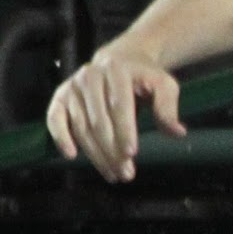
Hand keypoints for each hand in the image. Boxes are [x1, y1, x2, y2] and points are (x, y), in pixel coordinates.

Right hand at [46, 45, 185, 182]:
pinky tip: (71, 155)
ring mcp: (73, 86)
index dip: (125, 131)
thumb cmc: (144, 77)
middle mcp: (90, 76)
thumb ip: (168, 107)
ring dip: (95, 153)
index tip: (131, 153)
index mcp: (117, 71)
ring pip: (81, 125)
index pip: (120, 105)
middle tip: (125, 173)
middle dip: (112, 150)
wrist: (120, 59)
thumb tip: (178, 132)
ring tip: (112, 173)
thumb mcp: (163, 85)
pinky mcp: (60, 96)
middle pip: (99, 120)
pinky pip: (54, 118)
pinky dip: (60, 137)